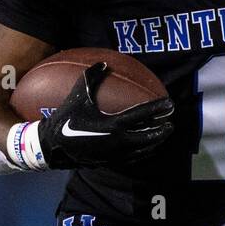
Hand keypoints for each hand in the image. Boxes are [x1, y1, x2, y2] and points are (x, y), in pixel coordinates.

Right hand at [37, 63, 173, 168]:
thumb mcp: (77, 96)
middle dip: (162, 129)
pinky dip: (144, 151)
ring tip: (164, 134)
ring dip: (156, 141)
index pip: (142, 115)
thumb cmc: (66, 118)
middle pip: (148, 135)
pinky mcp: (111, 162)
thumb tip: (104, 63)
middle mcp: (118, 141)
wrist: (53, 146)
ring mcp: (116, 154)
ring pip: (143, 149)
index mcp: (113, 124)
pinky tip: (148, 147)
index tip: (169, 104)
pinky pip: (133, 157)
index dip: (157, 108)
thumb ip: (92, 77)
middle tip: (171, 121)